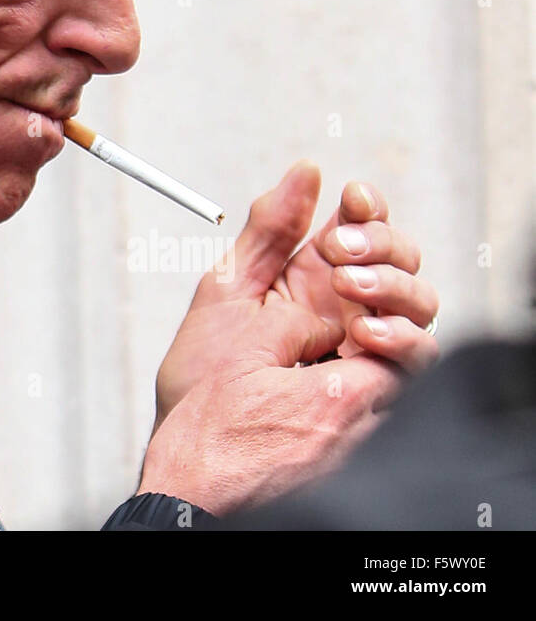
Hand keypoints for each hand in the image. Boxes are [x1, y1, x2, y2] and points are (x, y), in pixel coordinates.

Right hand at [138, 300, 402, 515]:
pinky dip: (351, 428)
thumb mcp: (241, 357)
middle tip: (349, 358)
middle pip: (404, 394)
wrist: (194, 497)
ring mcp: (349, 466)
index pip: (398, 360)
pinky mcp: (338, 485)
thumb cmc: (209, 437)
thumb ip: (290, 325)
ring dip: (368, 399)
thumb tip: (325, 325)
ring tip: (328, 390)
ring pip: (387, 421)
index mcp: (335, 398)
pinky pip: (365, 448)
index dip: (385, 339)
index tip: (359, 334)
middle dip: (384, 369)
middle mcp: (354, 437)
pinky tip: (315, 421)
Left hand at [152, 161, 438, 430]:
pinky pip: (421, 353)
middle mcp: (343, 312)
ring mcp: (365, 350)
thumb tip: (306, 171)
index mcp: (307, 283)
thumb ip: (269, 230)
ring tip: (346, 286)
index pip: (357, 230)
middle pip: (396, 256)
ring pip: (418, 297)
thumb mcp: (229, 288)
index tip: (353, 196)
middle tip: (338, 246)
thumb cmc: (202, 379)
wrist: (201, 451)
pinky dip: (401, 332)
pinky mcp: (379, 390)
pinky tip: (365, 329)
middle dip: (379, 238)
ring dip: (390, 280)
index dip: (365, 208)